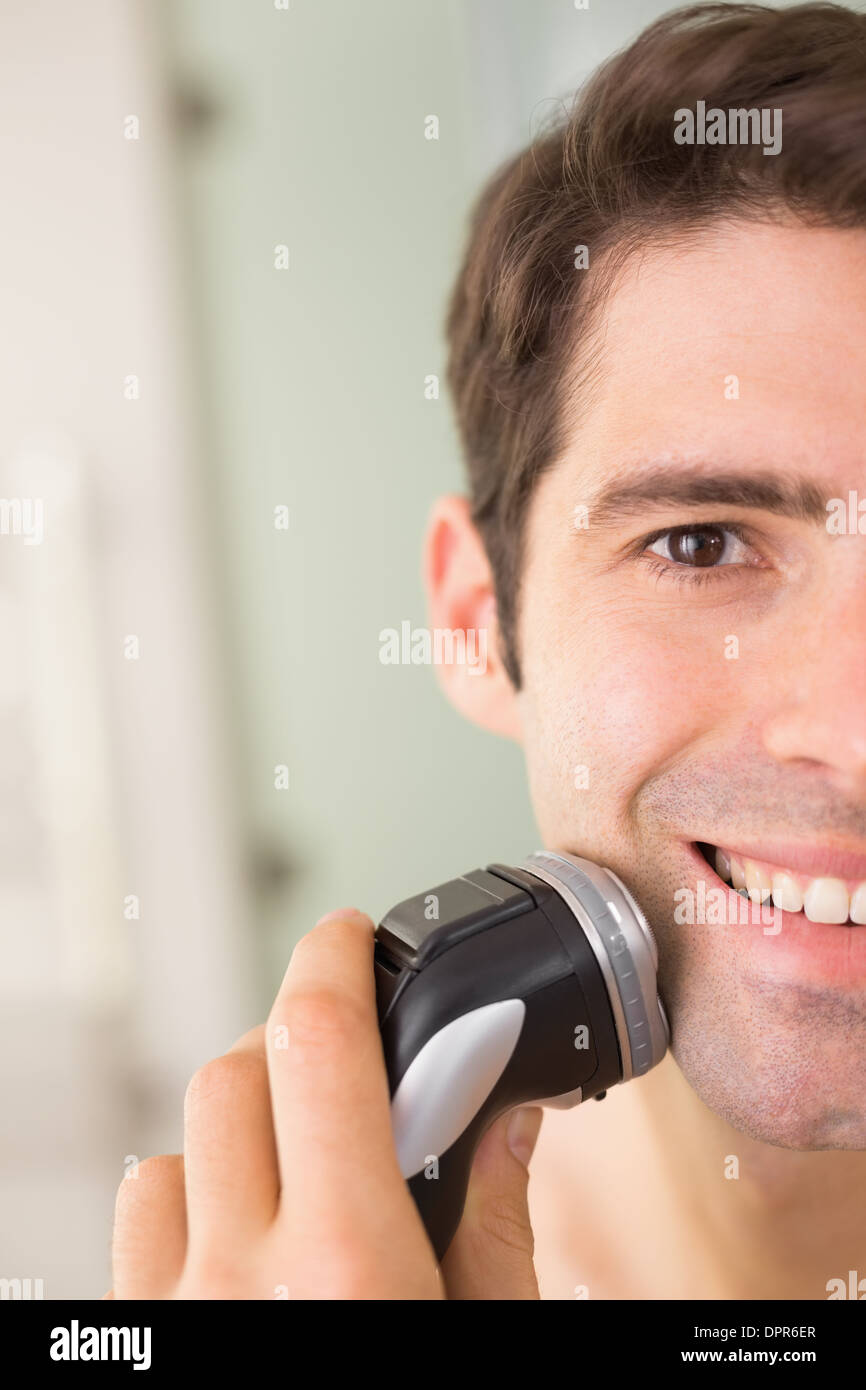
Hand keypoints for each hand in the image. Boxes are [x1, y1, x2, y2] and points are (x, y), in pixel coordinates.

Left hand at [109, 908, 542, 1298]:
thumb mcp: (492, 1334)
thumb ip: (497, 1226)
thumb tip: (508, 1118)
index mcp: (353, 1267)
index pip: (319, 1042)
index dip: (334, 959)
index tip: (350, 934)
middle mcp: (246, 1278)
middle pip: (241, 1068)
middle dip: (301, 1036)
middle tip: (352, 1059)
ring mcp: (178, 1305)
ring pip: (187, 1130)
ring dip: (250, 1113)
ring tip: (308, 1152)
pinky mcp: (139, 1330)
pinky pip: (145, 1206)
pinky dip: (196, 1181)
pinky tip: (248, 1214)